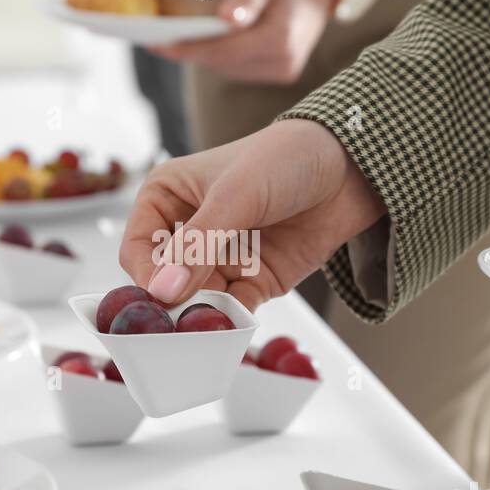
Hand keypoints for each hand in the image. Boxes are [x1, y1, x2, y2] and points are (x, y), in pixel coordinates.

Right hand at [118, 118, 386, 309]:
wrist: (352, 167)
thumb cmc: (285, 159)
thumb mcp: (236, 196)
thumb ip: (198, 245)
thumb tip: (163, 291)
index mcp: (167, 197)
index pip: (137, 249)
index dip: (146, 277)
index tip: (162, 300)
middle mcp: (189, 230)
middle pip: (166, 282)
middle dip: (175, 304)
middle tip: (182, 327)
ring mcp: (222, 257)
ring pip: (197, 300)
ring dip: (203, 317)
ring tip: (209, 330)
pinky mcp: (254, 279)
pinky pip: (232, 310)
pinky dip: (231, 322)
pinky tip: (234, 328)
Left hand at [149, 0, 382, 82]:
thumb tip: (225, 20)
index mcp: (281, 40)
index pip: (224, 50)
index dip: (187, 47)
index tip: (156, 41)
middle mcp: (283, 63)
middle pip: (222, 62)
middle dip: (187, 50)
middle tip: (152, 39)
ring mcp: (281, 70)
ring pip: (227, 67)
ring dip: (199, 53)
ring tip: (168, 38)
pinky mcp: (278, 70)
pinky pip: (237, 66)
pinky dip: (216, 53)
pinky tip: (197, 40)